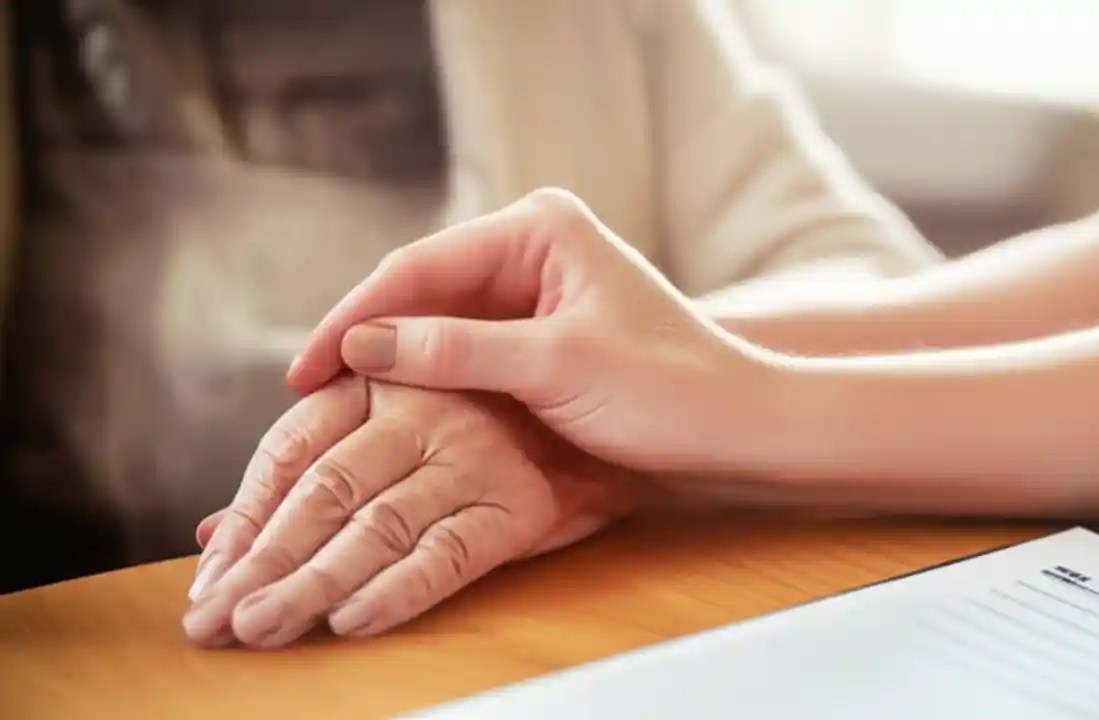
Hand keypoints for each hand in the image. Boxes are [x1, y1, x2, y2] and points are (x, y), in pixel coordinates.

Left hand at [184, 375, 639, 647]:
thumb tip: (214, 531)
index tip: (210, 577)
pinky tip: (351, 622)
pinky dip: (397, 590)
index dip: (246, 516)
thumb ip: (312, 474)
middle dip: (262, 563)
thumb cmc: (503, 422)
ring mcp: (473, 457)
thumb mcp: (402, 431)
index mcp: (386, 382)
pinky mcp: (517, 505)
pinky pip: (447, 555)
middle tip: (214, 621)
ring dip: (311, 584)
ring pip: (375, 527)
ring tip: (260, 628)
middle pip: (324, 491)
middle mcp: (427, 411)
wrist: (620, 416)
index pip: (291, 449)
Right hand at [285, 188, 773, 472]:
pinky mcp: (541, 332)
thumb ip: (458, 351)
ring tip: (334, 408)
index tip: (306, 369)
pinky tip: (394, 409)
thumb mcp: (555, 365)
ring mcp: (536, 288)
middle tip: (306, 393)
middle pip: (423, 291)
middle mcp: (533, 244)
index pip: (421, 267)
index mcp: (540, 227)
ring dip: (394, 364)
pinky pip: (468, 351)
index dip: (356, 318)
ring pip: (440, 324)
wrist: (736, 426)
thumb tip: (359, 344)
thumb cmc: (666, 387)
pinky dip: (432, 381)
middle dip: (367, 339)